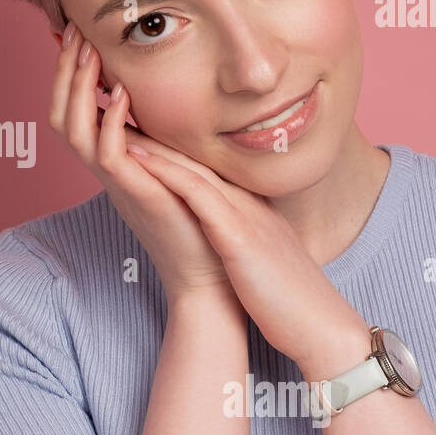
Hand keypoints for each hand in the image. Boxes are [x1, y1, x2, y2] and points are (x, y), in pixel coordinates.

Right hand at [49, 23, 232, 304]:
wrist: (212, 276)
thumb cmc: (206, 222)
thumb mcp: (183, 165)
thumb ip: (172, 134)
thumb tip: (185, 98)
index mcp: (115, 161)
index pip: (75, 110)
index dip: (71, 73)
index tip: (81, 34)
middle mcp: (107, 170)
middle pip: (61, 114)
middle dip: (64, 69)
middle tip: (73, 29)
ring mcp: (117, 182)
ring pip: (73, 129)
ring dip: (78, 86)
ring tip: (89, 50)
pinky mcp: (135, 194)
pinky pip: (106, 154)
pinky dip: (109, 120)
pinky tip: (121, 92)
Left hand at [118, 109, 367, 371]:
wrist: (322, 327)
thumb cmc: (289, 303)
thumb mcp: (259, 262)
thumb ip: (239, 243)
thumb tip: (218, 241)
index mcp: (250, 210)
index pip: (203, 170)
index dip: (167, 147)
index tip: (132, 131)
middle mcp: (247, 204)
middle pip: (194, 158)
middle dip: (152, 133)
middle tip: (114, 107)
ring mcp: (245, 218)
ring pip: (192, 167)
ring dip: (151, 141)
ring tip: (113, 119)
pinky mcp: (240, 240)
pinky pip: (199, 196)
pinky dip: (167, 173)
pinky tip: (138, 156)